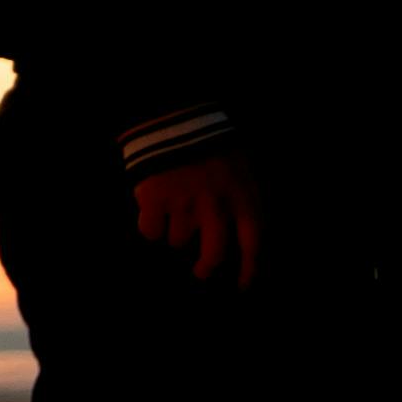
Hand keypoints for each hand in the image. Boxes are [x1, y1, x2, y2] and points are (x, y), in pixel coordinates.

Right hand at [133, 145, 264, 287]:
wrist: (170, 116)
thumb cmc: (209, 143)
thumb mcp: (239, 166)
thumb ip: (241, 198)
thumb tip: (244, 235)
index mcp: (240, 193)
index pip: (252, 242)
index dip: (249, 268)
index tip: (241, 285)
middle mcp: (215, 204)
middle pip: (214, 254)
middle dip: (206, 267)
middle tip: (200, 271)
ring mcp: (184, 203)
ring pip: (178, 241)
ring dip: (174, 232)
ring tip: (172, 210)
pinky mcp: (154, 200)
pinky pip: (150, 231)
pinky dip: (149, 225)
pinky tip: (151, 209)